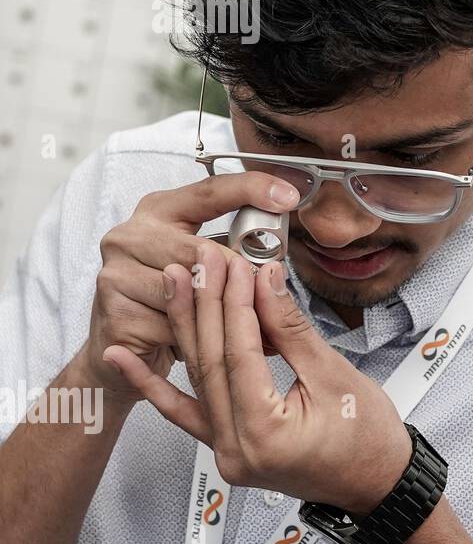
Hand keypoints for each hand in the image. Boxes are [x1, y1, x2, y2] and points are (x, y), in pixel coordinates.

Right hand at [79, 171, 301, 404]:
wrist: (118, 355)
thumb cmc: (170, 305)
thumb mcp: (202, 271)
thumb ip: (233, 260)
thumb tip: (277, 272)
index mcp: (160, 212)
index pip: (210, 192)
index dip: (251, 189)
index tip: (288, 196)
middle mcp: (131, 235)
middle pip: (204, 251)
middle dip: (240, 279)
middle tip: (266, 299)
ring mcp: (115, 274)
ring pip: (192, 293)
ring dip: (223, 317)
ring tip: (240, 331)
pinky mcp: (113, 313)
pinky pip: (175, 328)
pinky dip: (198, 342)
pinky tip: (203, 349)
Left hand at [103, 246, 410, 514]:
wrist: (377, 484)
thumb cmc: (369, 441)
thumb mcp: (335, 377)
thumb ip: (291, 330)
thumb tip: (266, 282)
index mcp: (266, 435)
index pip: (239, 354)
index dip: (236, 303)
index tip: (236, 264)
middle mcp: (235, 450)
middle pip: (211, 363)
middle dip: (207, 305)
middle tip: (201, 261)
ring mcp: (226, 452)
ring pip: (197, 380)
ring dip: (184, 329)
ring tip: (172, 283)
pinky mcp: (226, 447)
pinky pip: (185, 413)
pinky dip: (155, 385)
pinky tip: (127, 360)